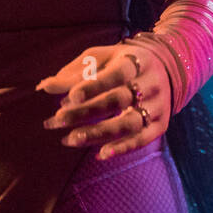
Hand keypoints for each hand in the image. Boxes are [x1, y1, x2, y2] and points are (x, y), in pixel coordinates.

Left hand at [34, 43, 171, 160]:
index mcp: (135, 61)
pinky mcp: (160, 124)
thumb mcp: (101, 58)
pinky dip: (122, 148)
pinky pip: (142, 139)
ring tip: (70, 140)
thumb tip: (44, 86)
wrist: (167, 68)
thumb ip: (74, 72)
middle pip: (118, 100)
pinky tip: (100, 154)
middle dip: (86, 112)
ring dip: (99, 134)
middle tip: (57, 120)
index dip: (95, 85)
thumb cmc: (122, 62)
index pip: (116, 74)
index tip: (71, 97)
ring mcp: (157, 105)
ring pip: (129, 124)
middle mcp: (150, 83)